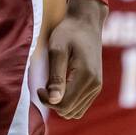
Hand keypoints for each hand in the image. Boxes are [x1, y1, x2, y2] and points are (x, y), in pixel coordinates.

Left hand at [38, 0, 105, 118]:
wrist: (86, 22)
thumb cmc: (68, 32)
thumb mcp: (57, 49)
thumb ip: (56, 76)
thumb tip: (53, 101)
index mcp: (86, 77)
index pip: (64, 105)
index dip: (47, 100)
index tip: (38, 87)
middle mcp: (95, 85)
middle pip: (69, 111)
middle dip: (53, 103)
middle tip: (44, 85)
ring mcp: (97, 87)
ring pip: (75, 111)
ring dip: (61, 103)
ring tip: (52, 85)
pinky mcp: (95, 86)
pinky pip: (80, 105)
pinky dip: (68, 101)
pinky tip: (60, 86)